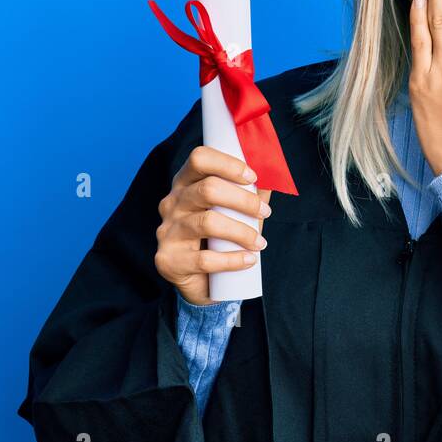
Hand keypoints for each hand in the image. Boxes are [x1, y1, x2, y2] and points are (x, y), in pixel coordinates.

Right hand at [154, 145, 272, 305]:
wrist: (203, 282)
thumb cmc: (221, 239)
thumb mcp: (236, 212)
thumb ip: (251, 192)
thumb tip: (274, 175)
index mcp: (185, 184)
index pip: (199, 158)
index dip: (228, 164)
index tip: (253, 177)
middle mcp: (171, 204)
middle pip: (207, 189)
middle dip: (244, 200)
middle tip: (265, 212)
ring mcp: (167, 232)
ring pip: (208, 223)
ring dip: (242, 231)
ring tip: (260, 242)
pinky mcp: (168, 260)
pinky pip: (204, 259)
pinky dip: (233, 259)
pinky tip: (248, 260)